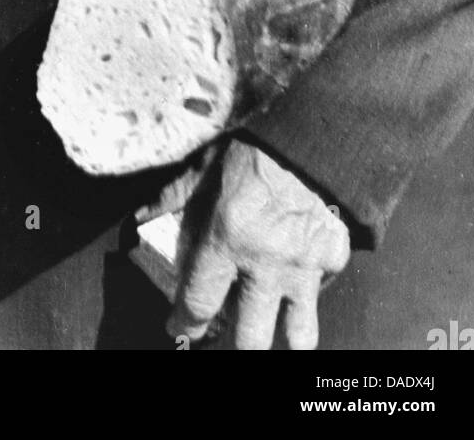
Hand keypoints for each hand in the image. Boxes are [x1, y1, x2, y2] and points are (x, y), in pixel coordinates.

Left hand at [169, 139, 350, 349]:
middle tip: (224, 338)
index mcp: (227, 238)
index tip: (179, 327)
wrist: (311, 128)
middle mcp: (266, 263)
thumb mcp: (203, 166)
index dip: (184, 324)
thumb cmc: (252, 144)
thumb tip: (139, 218)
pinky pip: (322, 293)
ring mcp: (304, 266)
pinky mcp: (334, 257)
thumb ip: (173, 198)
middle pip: (249, 339)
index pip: (198, 304)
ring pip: (298, 337)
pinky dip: (310, 293)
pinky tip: (299, 282)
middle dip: (233, 347)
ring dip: (281, 342)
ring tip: (269, 336)